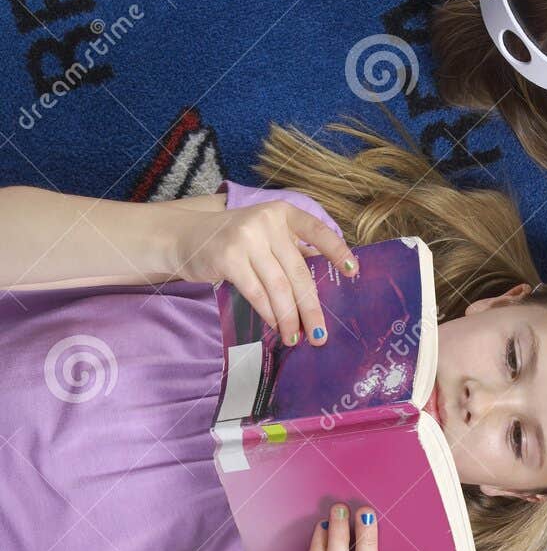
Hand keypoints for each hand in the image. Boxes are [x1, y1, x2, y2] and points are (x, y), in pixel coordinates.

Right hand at [174, 198, 357, 344]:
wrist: (188, 236)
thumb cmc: (236, 241)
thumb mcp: (266, 234)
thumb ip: (292, 249)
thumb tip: (327, 279)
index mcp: (283, 213)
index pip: (317, 230)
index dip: (336, 250)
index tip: (353, 272)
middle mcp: (267, 221)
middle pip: (298, 272)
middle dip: (311, 307)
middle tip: (320, 334)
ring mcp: (247, 238)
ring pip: (278, 286)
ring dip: (289, 317)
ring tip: (296, 337)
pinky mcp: (229, 257)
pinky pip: (257, 292)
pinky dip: (269, 313)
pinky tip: (276, 327)